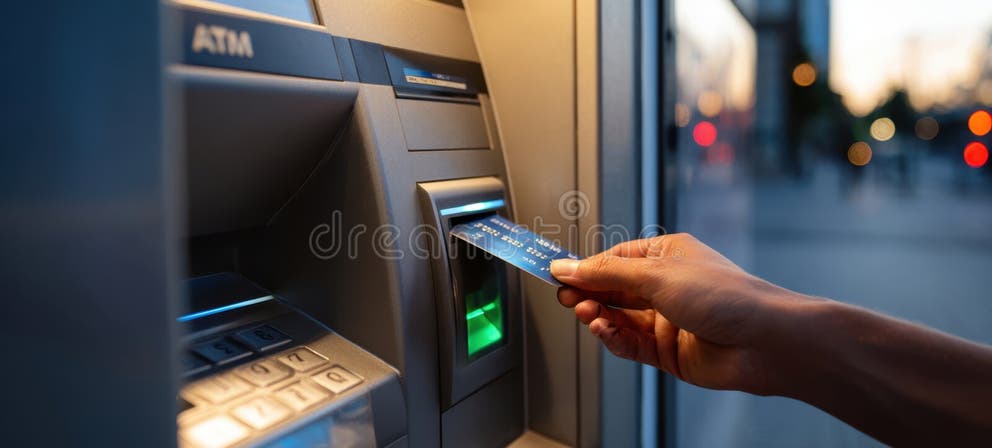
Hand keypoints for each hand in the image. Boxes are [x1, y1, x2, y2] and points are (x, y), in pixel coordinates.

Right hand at [551, 234, 811, 394]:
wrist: (764, 342)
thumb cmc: (727, 296)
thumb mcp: (656, 275)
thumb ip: (606, 274)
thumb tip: (568, 267)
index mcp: (666, 256)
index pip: (613, 260)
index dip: (585, 267)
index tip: (557, 273)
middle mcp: (666, 287)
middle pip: (612, 290)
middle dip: (588, 293)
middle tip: (566, 297)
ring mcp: (666, 320)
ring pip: (617, 318)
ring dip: (598, 317)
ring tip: (587, 315)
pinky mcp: (666, 351)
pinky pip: (628, 344)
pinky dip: (612, 339)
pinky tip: (604, 332)